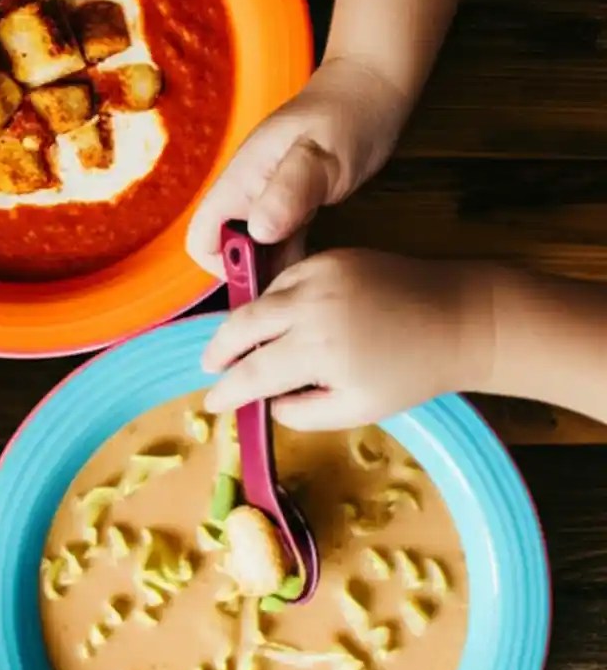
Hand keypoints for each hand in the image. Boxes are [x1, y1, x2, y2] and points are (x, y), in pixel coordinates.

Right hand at [186, 58, 412, 276]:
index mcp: (241, 180)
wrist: (371, 85)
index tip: (259, 275)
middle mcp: (245, 191)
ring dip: (273, 267)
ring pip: (253, 248)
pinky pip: (277, 239)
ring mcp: (266, 196)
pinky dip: (290, 255)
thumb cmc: (348, 115)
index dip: (222, 265)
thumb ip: (290, 190)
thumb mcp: (323, 155)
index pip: (202, 237)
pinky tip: (315, 259)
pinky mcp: (288, 201)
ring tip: (307, 277)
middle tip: (292, 284)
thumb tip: (258, 232)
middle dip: (250, 273)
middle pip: (226, 248)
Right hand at [201, 249, 490, 430]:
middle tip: (210, 366)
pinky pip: (286, 280)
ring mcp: (319, 275)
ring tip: (241, 347)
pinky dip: (275, 301)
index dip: (226, 391)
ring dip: (246, 324)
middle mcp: (310, 306)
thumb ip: (302, 412)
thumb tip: (266, 402)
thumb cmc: (411, 373)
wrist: (459, 318)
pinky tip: (279, 320)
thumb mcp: (356, 409)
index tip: (212, 402)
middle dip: (219, 349)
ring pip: (261, 299)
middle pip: (241, 326)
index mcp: (317, 350)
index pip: (251, 373)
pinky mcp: (332, 257)